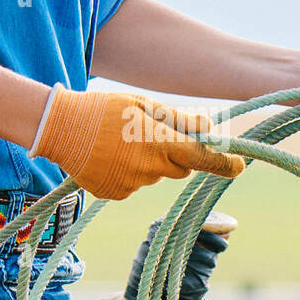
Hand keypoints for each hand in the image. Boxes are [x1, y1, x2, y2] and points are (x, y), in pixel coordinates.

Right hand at [29, 86, 245, 199]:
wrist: (60, 128)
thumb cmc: (104, 110)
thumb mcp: (143, 106)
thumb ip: (178, 120)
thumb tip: (209, 128)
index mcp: (159, 144)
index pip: (202, 158)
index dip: (224, 164)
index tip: (239, 166)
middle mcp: (149, 169)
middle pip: (180, 169)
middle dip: (176, 155)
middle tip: (153, 135)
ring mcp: (132, 185)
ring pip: (154, 176)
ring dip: (148, 162)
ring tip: (121, 142)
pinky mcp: (116, 194)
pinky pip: (134, 185)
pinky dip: (128, 173)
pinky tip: (110, 157)